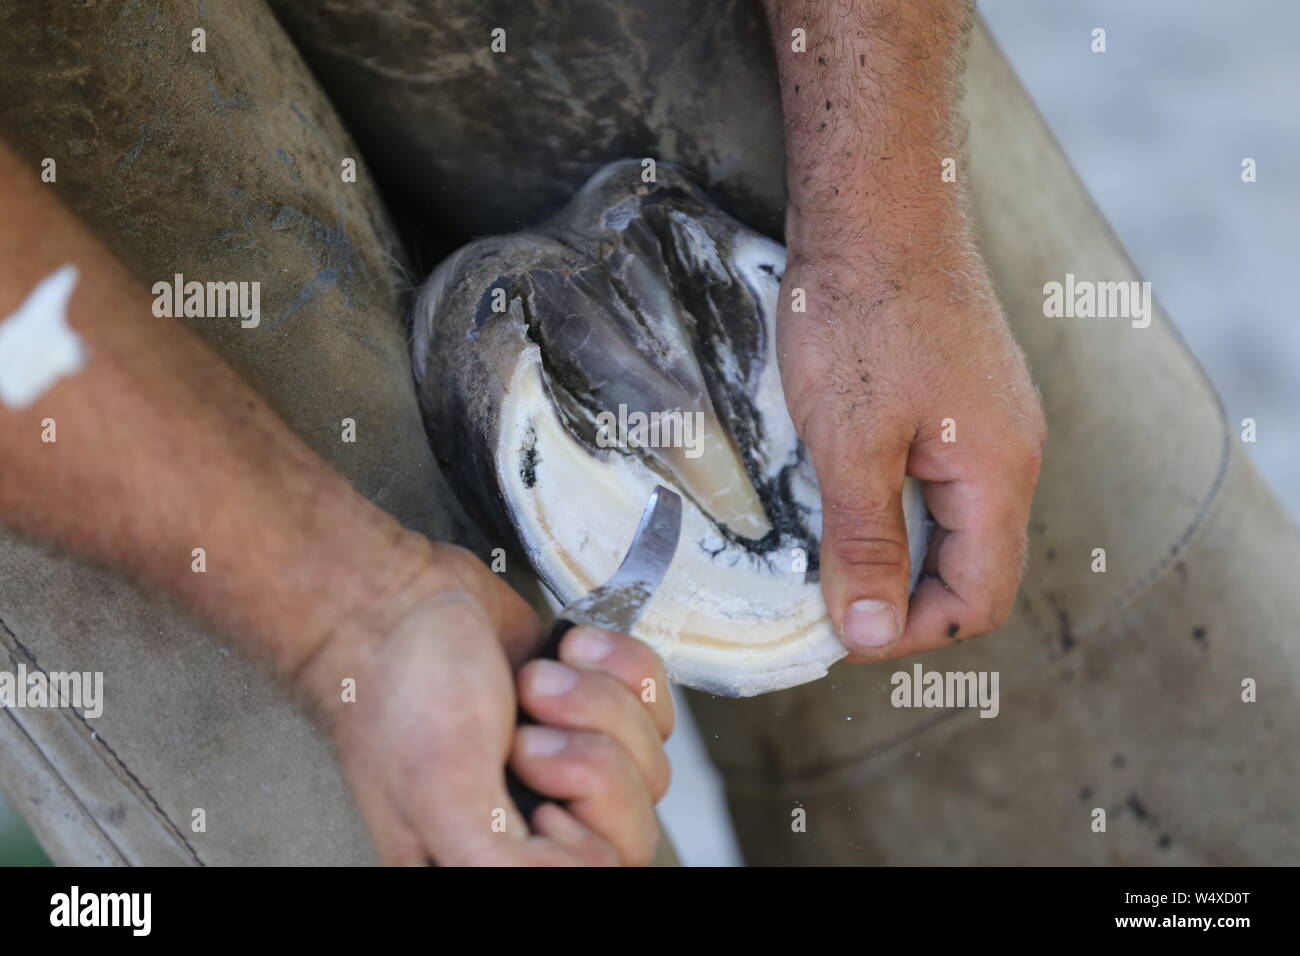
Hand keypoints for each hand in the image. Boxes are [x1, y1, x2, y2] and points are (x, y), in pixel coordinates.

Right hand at [294, 541, 672, 865]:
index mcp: (501, 862)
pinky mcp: (596, 707)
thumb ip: (506, 865)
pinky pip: (656, 702)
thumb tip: (576, 873)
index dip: (583, 819)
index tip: (526, 769)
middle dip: (589, 750)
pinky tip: (564, 652)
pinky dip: (618, 663)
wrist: (400, 596)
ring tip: (532, 681)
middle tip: (525, 725)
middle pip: (638, 820)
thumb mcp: (443, 798)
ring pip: (651, 758)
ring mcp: (574, 764)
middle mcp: (542, 824)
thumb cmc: (401, 693)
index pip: (600, 869)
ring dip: (597, 700)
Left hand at [777, 234, 1045, 659]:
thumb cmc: (862, 314)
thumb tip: (870, 631)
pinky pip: (938, 478)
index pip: (981, 599)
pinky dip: (893, 505)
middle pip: (973, 566)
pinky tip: (840, 494)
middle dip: (903, 598)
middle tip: (825, 602)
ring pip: (952, 522)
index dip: (912, 632)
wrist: (876, 203)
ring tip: (825, 555)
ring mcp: (990, 419)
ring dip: (895, 551)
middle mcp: (1012, 453)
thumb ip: (865, 541)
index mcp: (1000, 475)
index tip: (840, 631)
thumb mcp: (850, 443)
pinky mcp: (960, 393)